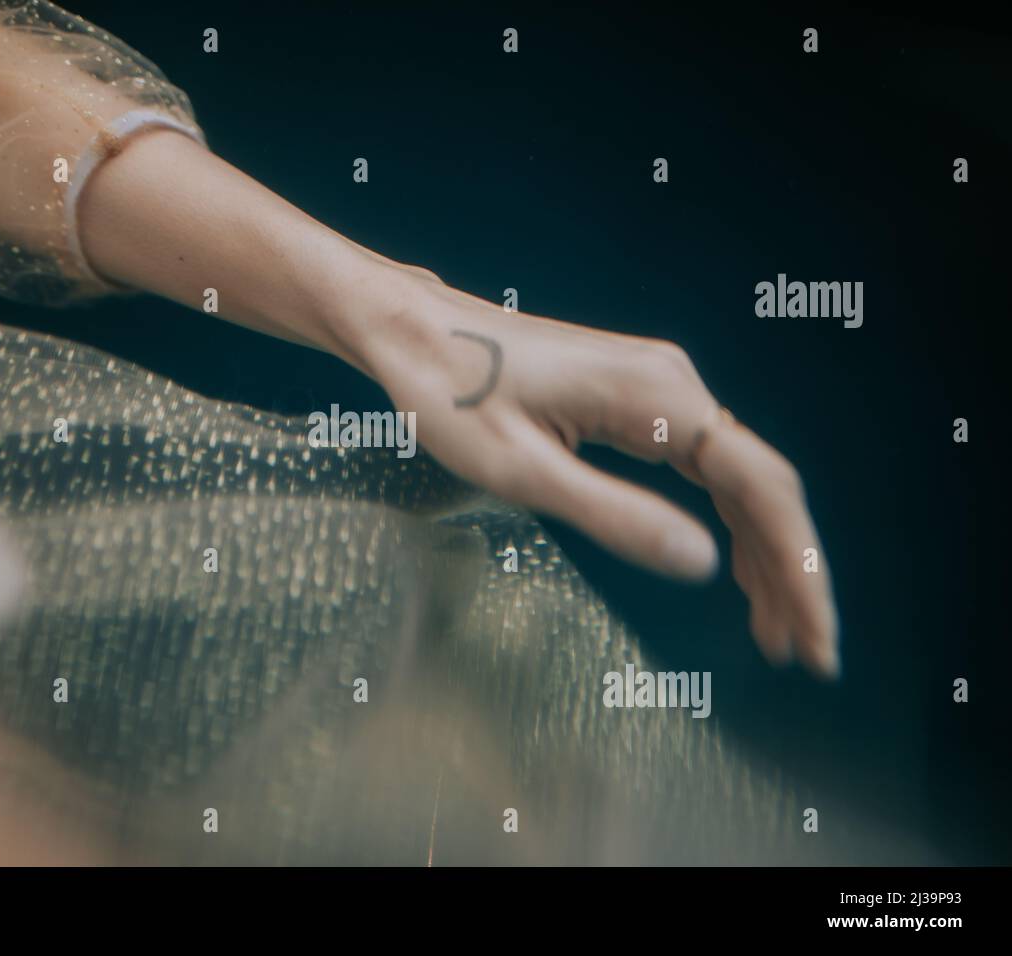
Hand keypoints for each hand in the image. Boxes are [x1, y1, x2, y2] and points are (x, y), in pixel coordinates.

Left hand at [355, 268, 838, 677]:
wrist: (413, 332)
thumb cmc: (450, 393)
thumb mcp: (523, 471)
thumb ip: (614, 515)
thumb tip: (702, 563)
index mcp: (658, 397)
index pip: (763, 488)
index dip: (799, 566)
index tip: (816, 636)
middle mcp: (674, 384)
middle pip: (763, 486)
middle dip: (791, 571)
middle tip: (807, 651)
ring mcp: (658, 389)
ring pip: (737, 479)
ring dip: (763, 552)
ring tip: (775, 628)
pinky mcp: (636, 400)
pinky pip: (703, 466)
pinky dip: (724, 521)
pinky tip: (732, 567)